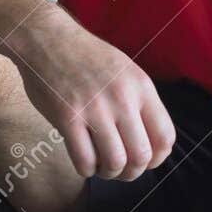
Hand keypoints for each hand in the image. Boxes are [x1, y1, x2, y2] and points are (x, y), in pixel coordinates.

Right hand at [12, 5, 175, 180]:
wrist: (46, 38)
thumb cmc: (84, 57)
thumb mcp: (125, 71)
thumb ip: (138, 102)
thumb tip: (149, 141)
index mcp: (141, 87)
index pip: (165, 137)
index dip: (157, 158)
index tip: (145, 162)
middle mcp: (122, 99)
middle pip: (141, 155)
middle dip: (132, 172)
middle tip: (120, 170)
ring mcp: (94, 109)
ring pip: (114, 162)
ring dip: (109, 173)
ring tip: (101, 167)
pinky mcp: (68, 118)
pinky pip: (84, 160)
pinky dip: (86, 170)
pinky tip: (84, 162)